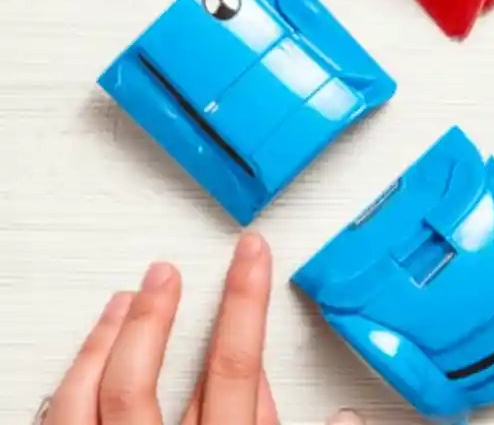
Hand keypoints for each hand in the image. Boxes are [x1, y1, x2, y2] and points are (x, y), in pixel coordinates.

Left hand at [40, 232, 277, 424]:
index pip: (231, 369)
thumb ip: (262, 416)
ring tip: (124, 300)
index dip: (244, 303)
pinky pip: (59, 419)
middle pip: (134, 383)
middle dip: (149, 318)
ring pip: (81, 400)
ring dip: (102, 341)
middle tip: (164, 273)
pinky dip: (74, 379)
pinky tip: (89, 355)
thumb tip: (261, 365)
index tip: (251, 255)